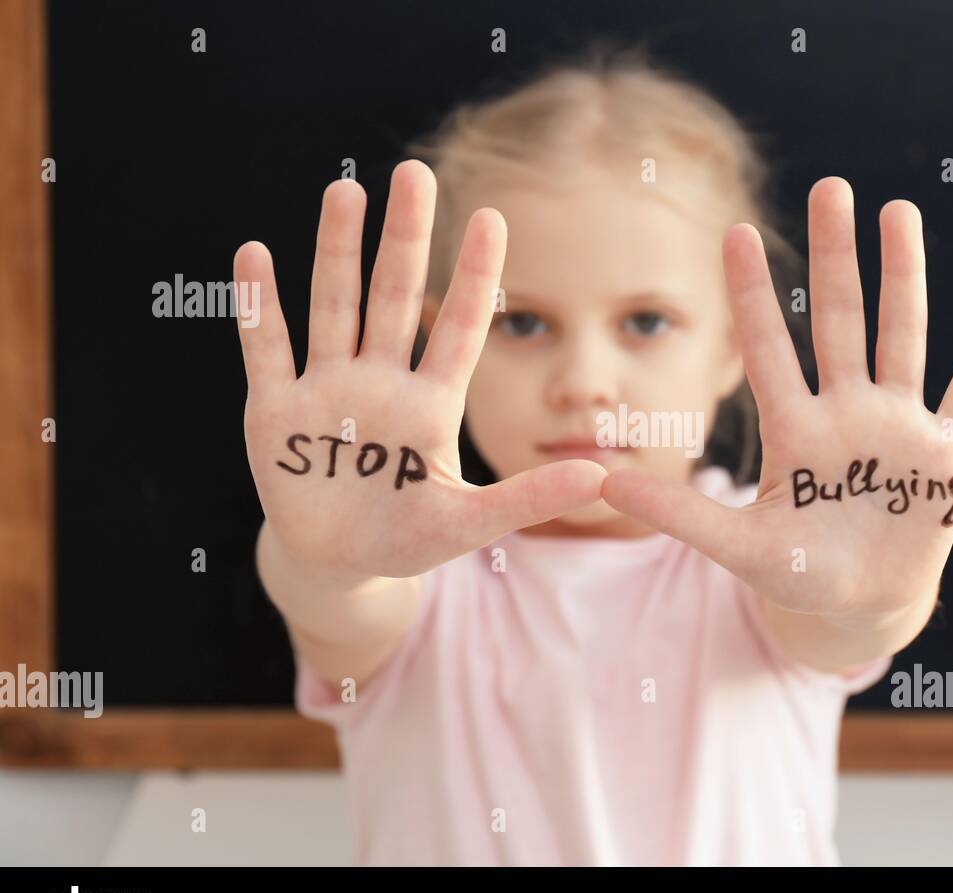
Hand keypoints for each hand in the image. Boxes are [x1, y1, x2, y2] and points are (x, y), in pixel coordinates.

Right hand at [234, 161, 604, 578]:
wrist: (338, 564)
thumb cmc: (409, 538)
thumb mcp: (470, 522)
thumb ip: (529, 498)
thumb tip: (602, 477)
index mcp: (430, 404)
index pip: (458, 327)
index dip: (474, 275)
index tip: (492, 217)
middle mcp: (381, 381)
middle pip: (394, 297)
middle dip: (405, 239)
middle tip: (413, 173)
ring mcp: (328, 389)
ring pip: (334, 307)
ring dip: (336, 251)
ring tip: (345, 190)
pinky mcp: (276, 411)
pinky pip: (266, 350)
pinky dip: (259, 307)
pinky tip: (254, 255)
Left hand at [602, 177, 952, 621]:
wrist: (860, 605)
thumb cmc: (798, 572)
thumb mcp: (738, 547)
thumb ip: (679, 513)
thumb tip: (601, 481)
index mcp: (795, 430)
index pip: (768, 349)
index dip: (750, 294)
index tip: (733, 231)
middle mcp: (847, 413)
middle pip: (840, 322)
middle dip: (836, 258)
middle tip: (832, 187)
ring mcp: (899, 427)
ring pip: (903, 337)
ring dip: (904, 278)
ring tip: (899, 212)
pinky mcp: (948, 455)